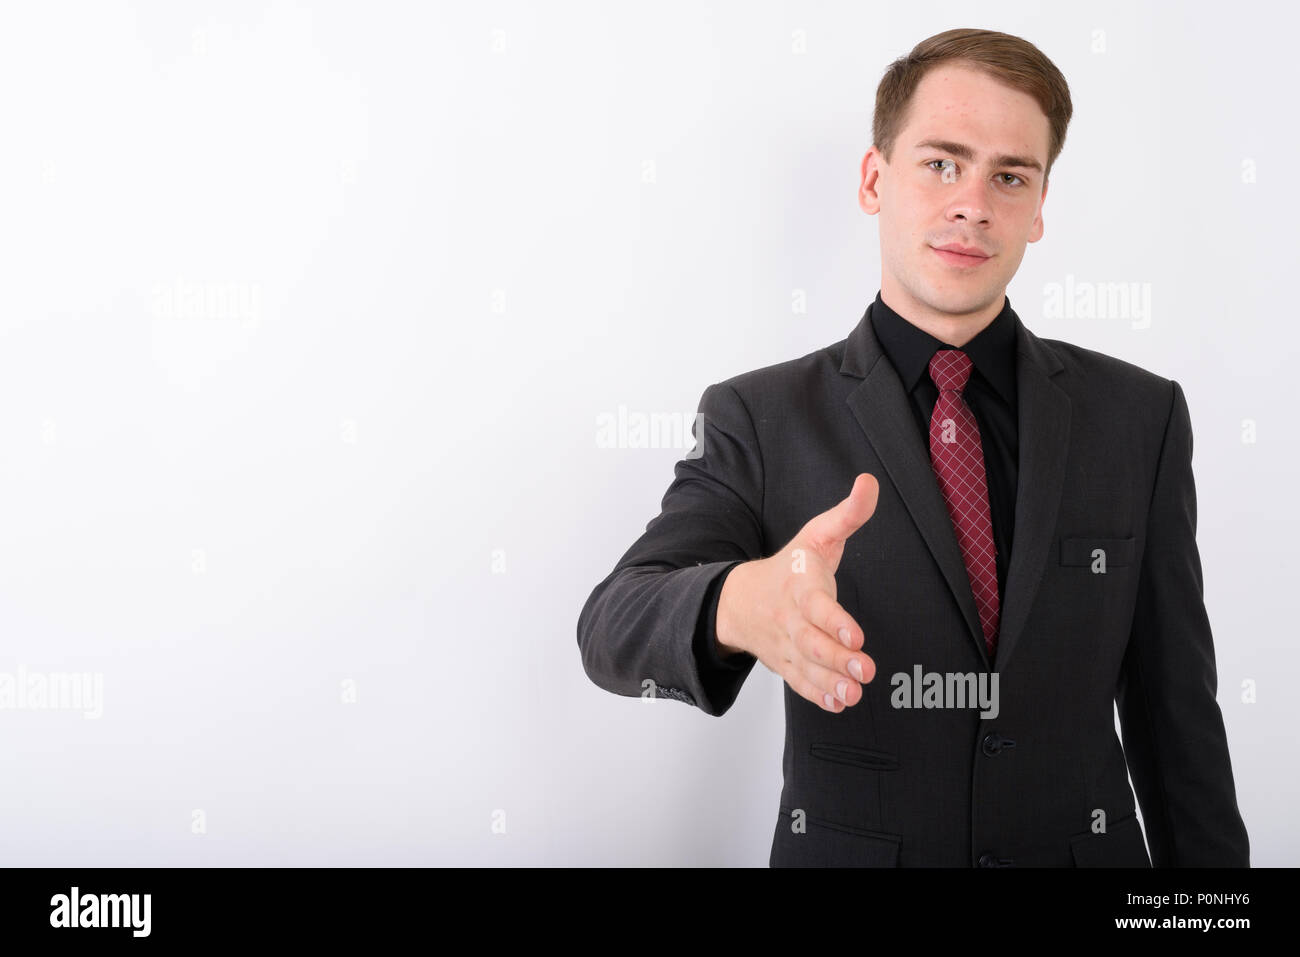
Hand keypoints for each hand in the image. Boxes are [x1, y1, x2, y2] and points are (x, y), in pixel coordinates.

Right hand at [716, 473, 878, 711]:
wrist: (739, 599)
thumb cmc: (789, 567)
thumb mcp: (816, 535)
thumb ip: (848, 514)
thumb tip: (870, 483)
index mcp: (799, 587)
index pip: (816, 605)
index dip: (835, 621)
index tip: (856, 635)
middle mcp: (791, 619)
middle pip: (811, 642)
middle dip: (837, 658)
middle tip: (864, 669)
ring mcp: (786, 646)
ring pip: (806, 667)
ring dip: (830, 682)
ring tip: (855, 694)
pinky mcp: (787, 665)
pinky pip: (799, 683)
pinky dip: (817, 696)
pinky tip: (839, 704)